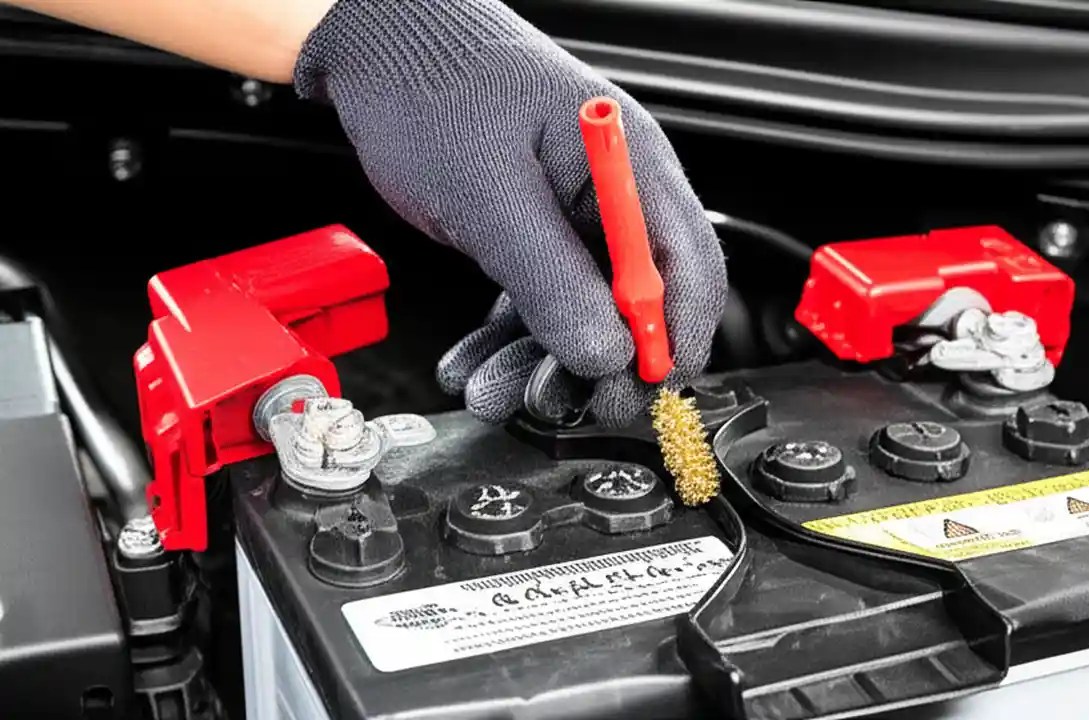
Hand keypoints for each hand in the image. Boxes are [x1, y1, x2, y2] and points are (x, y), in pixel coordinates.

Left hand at [295, 0, 724, 426]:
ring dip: (538, 361)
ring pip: (578, 312)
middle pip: (637, 302)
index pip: (686, 268)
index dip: (675, 338)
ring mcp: (572, 216)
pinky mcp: (534, 233)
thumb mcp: (492, 197)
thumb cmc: (434, 87)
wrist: (376, 45)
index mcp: (630, 168)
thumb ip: (552, 280)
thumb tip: (604, 355)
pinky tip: (474, 364)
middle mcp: (612, 196)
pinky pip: (535, 301)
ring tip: (492, 392)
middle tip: (559, 402)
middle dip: (598, 362)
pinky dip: (506, 338)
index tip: (641, 388)